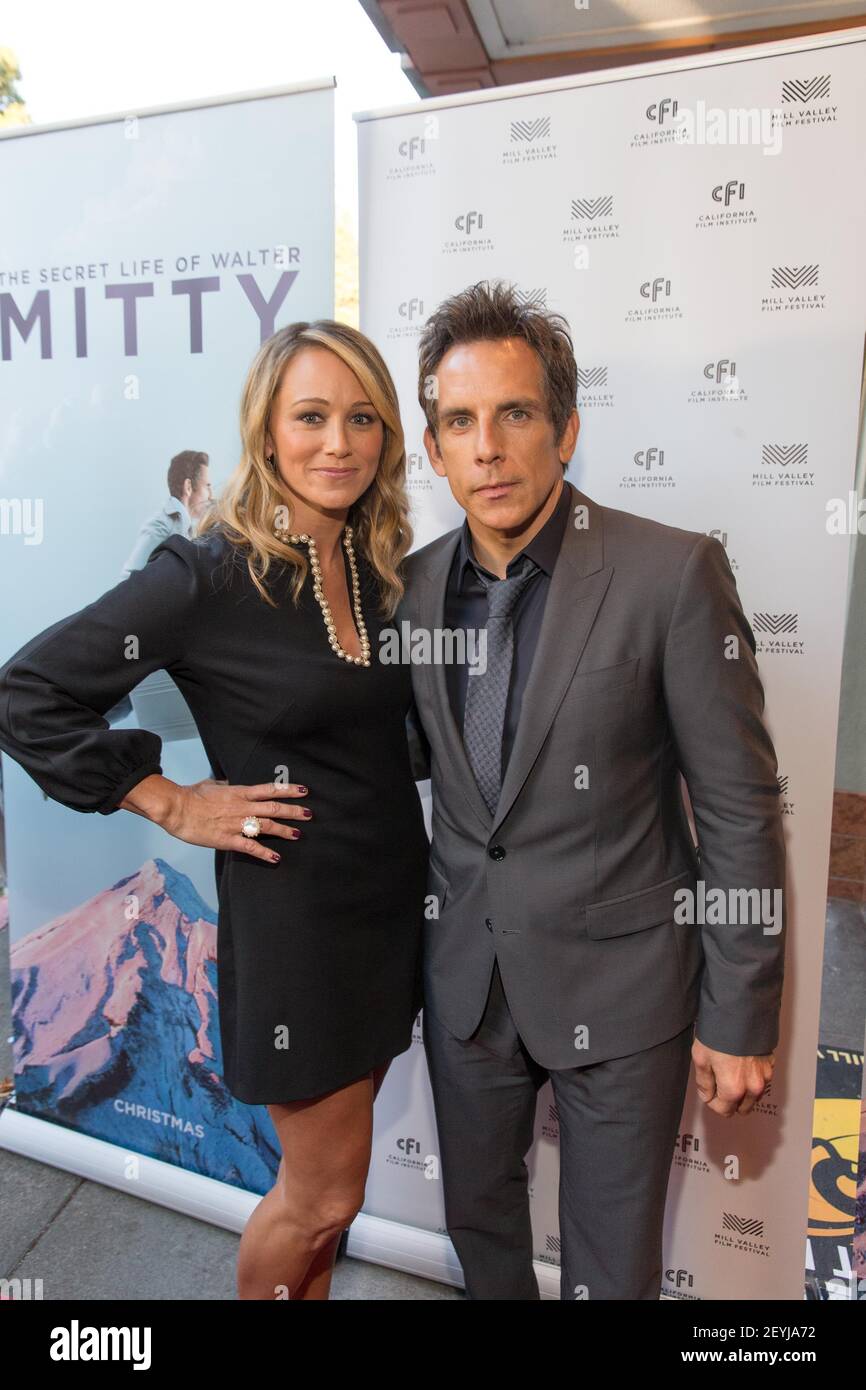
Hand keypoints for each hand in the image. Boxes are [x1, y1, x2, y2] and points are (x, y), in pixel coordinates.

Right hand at [122, 774, 309, 863]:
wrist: (176, 808)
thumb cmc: (191, 795)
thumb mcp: (212, 784)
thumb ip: (225, 785)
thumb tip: (230, 782)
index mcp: (239, 792)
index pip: (270, 790)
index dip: (289, 790)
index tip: (303, 791)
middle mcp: (242, 807)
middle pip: (274, 808)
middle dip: (294, 812)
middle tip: (309, 814)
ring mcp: (236, 824)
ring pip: (266, 827)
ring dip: (284, 831)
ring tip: (298, 834)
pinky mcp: (227, 839)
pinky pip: (250, 847)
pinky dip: (265, 853)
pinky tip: (276, 858)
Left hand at [692, 1037, 774, 1115]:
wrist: (742, 1010)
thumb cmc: (721, 1030)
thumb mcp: (701, 1057)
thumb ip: (704, 1082)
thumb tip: (706, 1094)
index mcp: (734, 1089)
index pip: (723, 1110)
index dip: (712, 1101)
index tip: (708, 1091)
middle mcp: (752, 1086)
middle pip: (741, 1108)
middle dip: (729, 1099)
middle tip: (718, 1082)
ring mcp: (764, 1075)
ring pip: (753, 1095)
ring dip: (743, 1090)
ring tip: (730, 1070)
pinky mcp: (771, 1064)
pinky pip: (761, 1079)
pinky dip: (752, 1076)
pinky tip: (742, 1062)